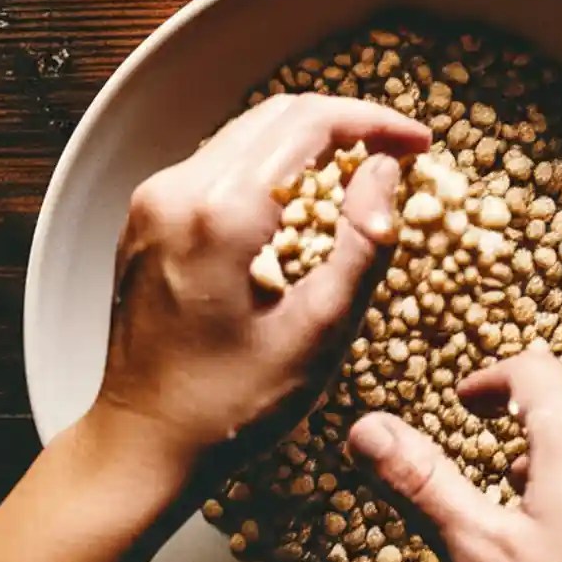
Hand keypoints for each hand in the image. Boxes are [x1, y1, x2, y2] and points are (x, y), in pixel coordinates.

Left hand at [93, 93, 429, 468]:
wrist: (143, 444)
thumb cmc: (229, 405)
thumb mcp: (318, 333)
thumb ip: (363, 245)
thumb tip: (384, 172)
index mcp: (219, 215)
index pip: (309, 126)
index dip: (374, 123)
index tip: (418, 144)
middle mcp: (176, 192)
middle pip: (276, 118)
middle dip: (346, 124)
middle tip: (399, 152)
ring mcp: (154, 203)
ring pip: (247, 135)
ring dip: (309, 142)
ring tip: (363, 170)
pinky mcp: (148, 220)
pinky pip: (219, 165)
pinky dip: (271, 166)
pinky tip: (306, 196)